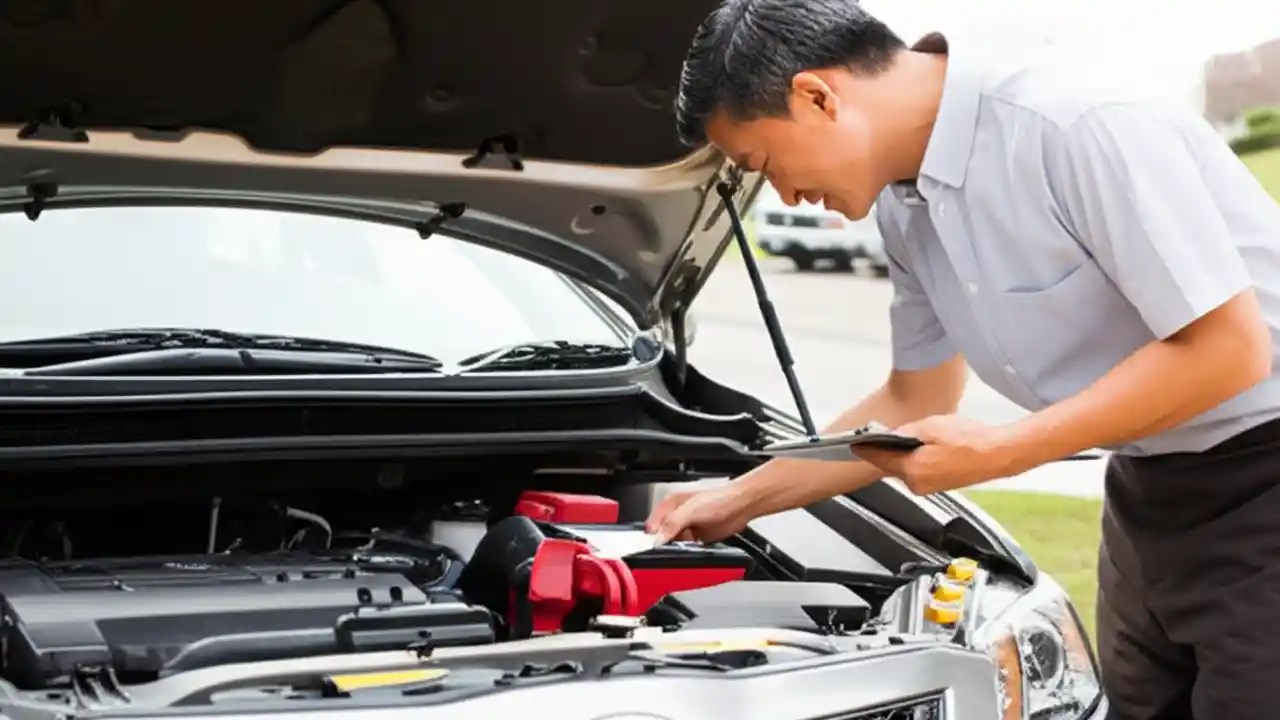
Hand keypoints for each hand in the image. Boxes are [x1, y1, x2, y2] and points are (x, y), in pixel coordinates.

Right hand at [643, 484, 751, 544]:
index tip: (653, 547)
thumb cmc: (719, 498)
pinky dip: (687, 552)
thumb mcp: (690, 510)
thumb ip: (672, 524)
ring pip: (674, 543)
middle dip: (663, 545)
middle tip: (668, 551)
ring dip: (676, 549)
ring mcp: (688, 527)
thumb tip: (658, 539)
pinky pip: (687, 548)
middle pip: (662, 536)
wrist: (741, 505)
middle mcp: (677, 516)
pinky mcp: (698, 537)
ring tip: (682, 550)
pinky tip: (691, 552)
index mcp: (670, 505)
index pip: (652, 524)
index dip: (651, 537)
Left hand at [856, 414, 1028, 494]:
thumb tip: (889, 435)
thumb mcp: (931, 427)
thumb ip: (905, 432)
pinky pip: (919, 472)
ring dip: (904, 455)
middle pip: (891, 465)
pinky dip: (917, 461)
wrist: (998, 454)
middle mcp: (917, 484)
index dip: (864, 449)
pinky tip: (926, 448)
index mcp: (912, 469)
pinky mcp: (939, 487)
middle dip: (886, 450)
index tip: (852, 444)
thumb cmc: (969, 439)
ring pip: (905, 469)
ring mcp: (928, 488)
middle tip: (880, 435)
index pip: (878, 459)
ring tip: (912, 438)